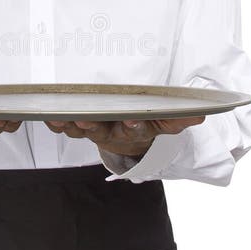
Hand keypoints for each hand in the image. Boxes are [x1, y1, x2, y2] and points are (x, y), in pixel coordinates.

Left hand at [43, 115, 205, 158]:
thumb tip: (201, 116)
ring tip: (62, 117)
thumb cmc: (148, 122)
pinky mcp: (79, 127)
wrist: (128, 134)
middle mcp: (114, 132)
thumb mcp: (166, 122)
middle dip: (94, 126)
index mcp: (136, 130)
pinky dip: (57, 123)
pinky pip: (66, 127)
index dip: (133, 126)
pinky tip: (49, 117)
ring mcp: (95, 131)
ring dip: (71, 125)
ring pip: (82, 130)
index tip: (131, 120)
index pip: (137, 129)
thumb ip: (180, 119)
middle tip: (86, 120)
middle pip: (103, 131)